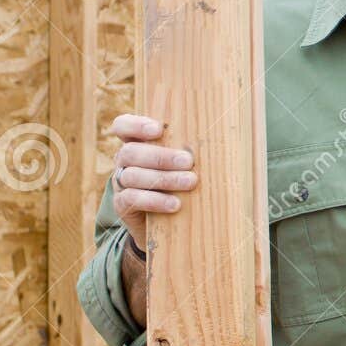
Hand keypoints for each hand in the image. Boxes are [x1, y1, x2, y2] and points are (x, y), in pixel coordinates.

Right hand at [108, 114, 197, 252]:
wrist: (169, 220)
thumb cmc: (183, 179)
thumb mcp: (185, 161)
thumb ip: (191, 148)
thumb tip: (224, 139)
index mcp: (137, 143)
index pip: (123, 126)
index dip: (136, 125)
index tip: (158, 129)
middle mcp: (125, 161)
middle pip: (130, 152)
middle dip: (161, 156)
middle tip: (189, 161)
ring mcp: (121, 183)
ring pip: (132, 176)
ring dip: (164, 178)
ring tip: (190, 182)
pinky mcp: (122, 206)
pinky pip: (132, 199)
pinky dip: (155, 201)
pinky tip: (175, 204)